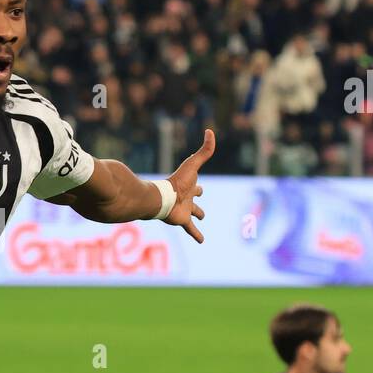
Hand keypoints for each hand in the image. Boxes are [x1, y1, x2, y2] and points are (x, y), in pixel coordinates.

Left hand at [163, 128, 214, 242]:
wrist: (162, 198)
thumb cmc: (177, 181)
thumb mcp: (193, 164)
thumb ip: (204, 150)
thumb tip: (210, 131)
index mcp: (190, 186)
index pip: (197, 185)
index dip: (199, 186)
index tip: (200, 187)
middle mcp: (188, 198)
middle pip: (195, 199)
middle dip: (197, 200)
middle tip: (199, 203)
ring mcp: (185, 210)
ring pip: (193, 214)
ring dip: (197, 217)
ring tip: (200, 220)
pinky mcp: (183, 221)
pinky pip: (191, 229)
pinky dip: (197, 235)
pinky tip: (202, 241)